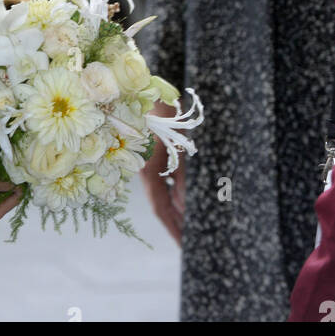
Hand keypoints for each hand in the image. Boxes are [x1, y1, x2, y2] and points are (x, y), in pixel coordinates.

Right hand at [141, 101, 185, 243]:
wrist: (142, 88)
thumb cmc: (161, 115)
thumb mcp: (177, 149)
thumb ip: (183, 180)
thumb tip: (187, 208)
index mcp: (147, 172)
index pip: (161, 210)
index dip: (174, 230)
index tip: (186, 247)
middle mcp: (145, 170)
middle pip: (162, 203)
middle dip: (177, 222)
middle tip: (192, 241)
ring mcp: (147, 162)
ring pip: (164, 191)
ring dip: (177, 206)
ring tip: (192, 223)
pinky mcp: (152, 154)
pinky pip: (163, 179)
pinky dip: (174, 190)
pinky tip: (183, 197)